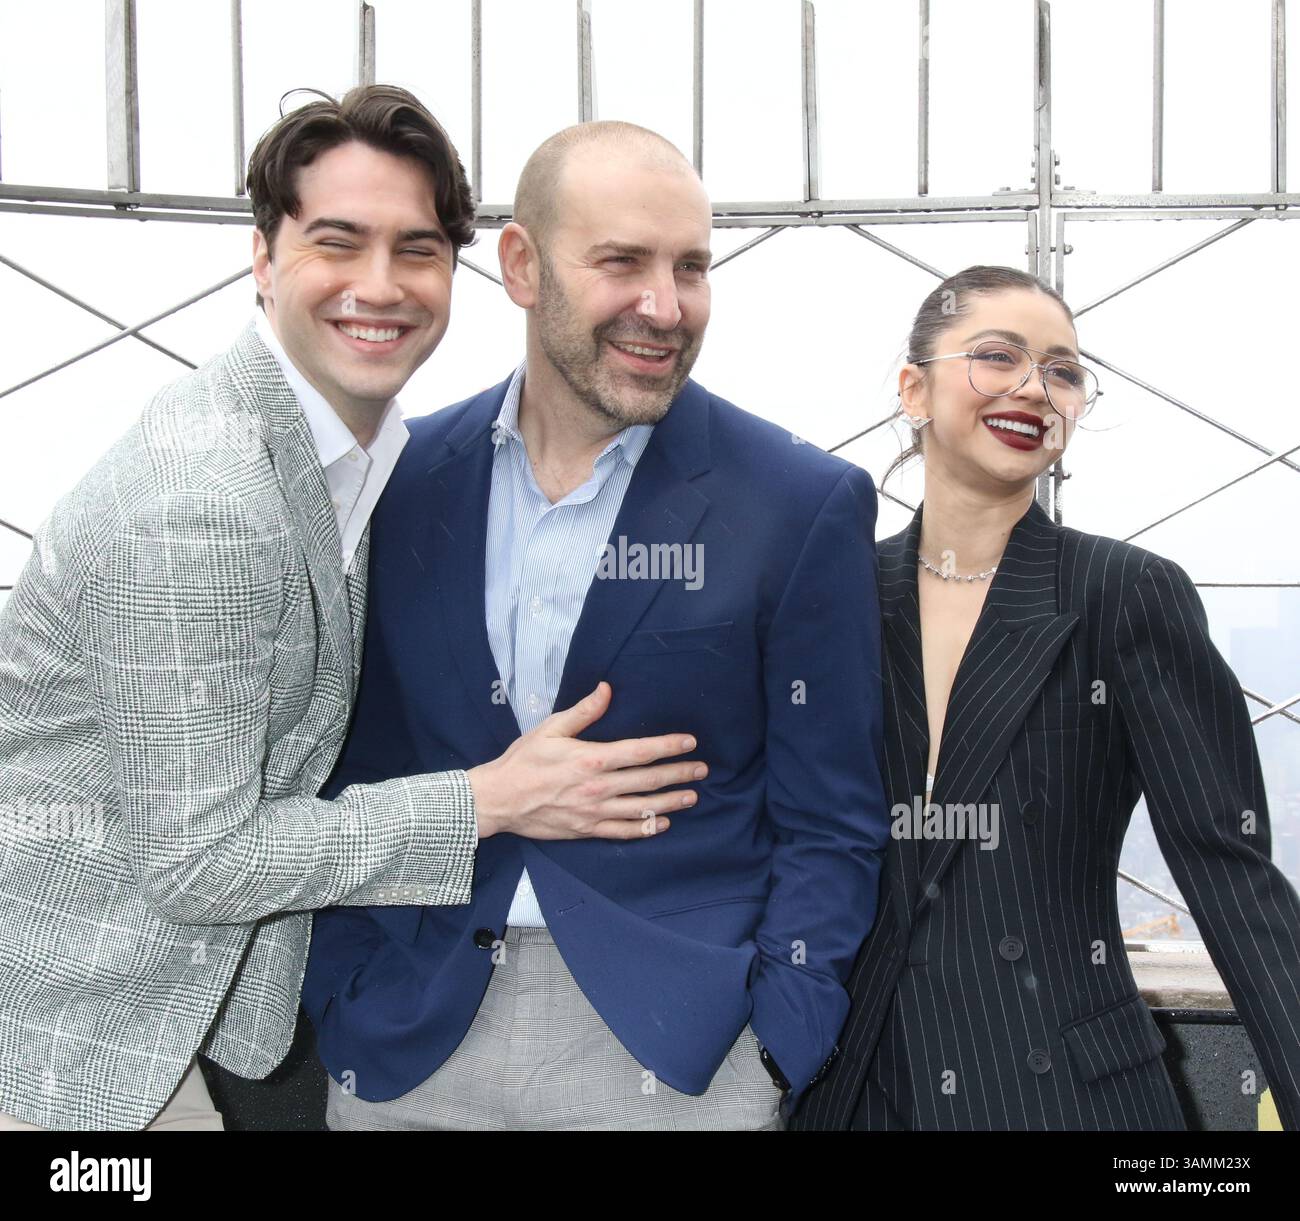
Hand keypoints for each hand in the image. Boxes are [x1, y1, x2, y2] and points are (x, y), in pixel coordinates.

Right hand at [466, 682, 705, 840]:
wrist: (498, 799)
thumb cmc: (523, 761)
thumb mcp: (551, 729)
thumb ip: (584, 711)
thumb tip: (607, 689)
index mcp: (592, 759)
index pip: (641, 751)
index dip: (669, 746)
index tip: (689, 742)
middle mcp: (598, 787)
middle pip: (649, 780)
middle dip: (679, 774)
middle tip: (702, 770)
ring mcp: (594, 812)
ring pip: (642, 808)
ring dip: (670, 802)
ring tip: (692, 797)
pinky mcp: (586, 830)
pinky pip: (623, 832)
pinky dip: (645, 828)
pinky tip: (662, 823)